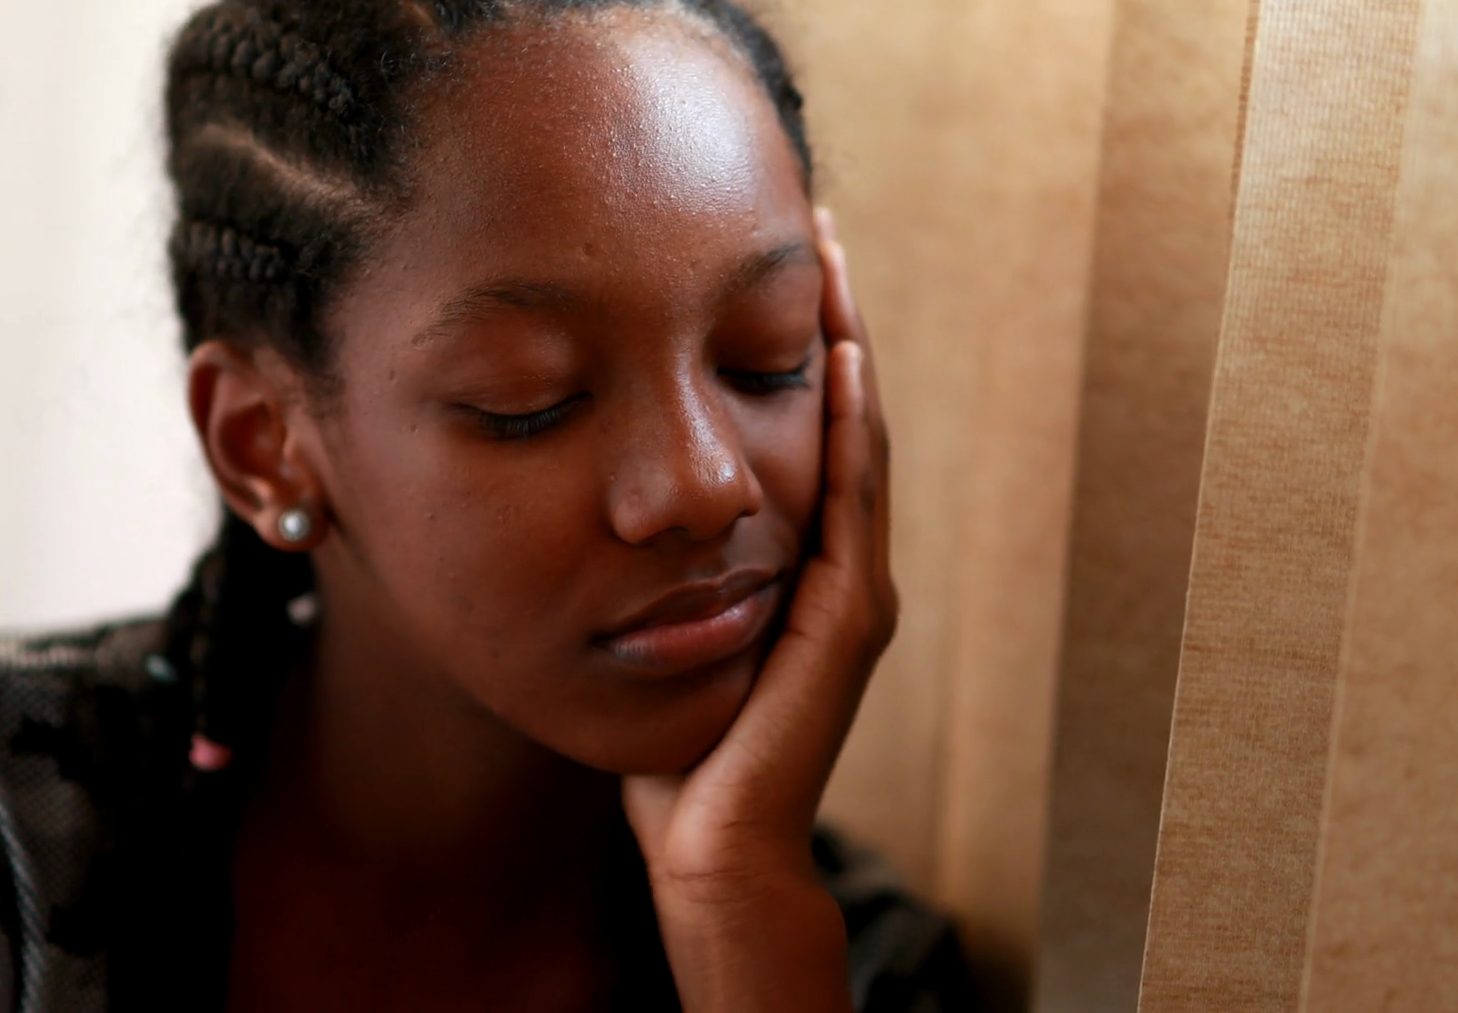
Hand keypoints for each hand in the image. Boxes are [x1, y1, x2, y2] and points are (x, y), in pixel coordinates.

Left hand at [622, 208, 896, 1010]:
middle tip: (816, 221)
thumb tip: (600, 501)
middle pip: (840, 413)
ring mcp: (854, 590)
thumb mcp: (654, 629)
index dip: (793, 342)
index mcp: (795, 564)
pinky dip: (850, 426)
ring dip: (848, 345)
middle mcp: (838, 566)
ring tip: (833, 259)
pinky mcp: (850, 621)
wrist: (708, 845)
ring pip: (858, 439)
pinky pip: (854, 502)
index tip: (773, 260)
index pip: (799, 428)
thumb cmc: (673, 745)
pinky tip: (840, 359)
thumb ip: (651, 565)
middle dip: (831, 317)